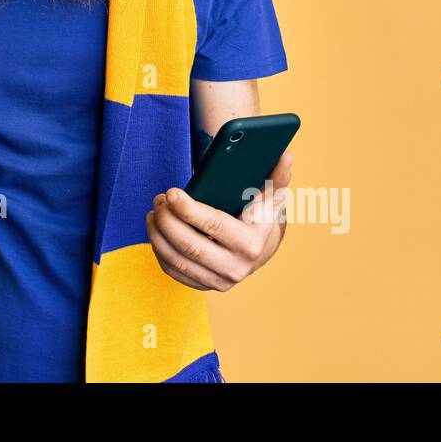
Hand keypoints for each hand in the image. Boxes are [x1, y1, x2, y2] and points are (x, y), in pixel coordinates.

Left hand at [145, 150, 292, 291]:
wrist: (259, 250)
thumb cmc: (259, 217)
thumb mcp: (269, 198)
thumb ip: (276, 178)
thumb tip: (286, 156)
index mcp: (251, 244)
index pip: (213, 226)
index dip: (188, 209)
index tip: (171, 192)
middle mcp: (236, 268)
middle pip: (190, 246)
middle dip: (168, 220)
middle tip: (159, 200)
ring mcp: (219, 281)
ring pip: (177, 260)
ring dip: (158, 234)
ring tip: (154, 212)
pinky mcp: (204, 286)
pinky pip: (173, 271)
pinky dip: (159, 250)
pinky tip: (156, 230)